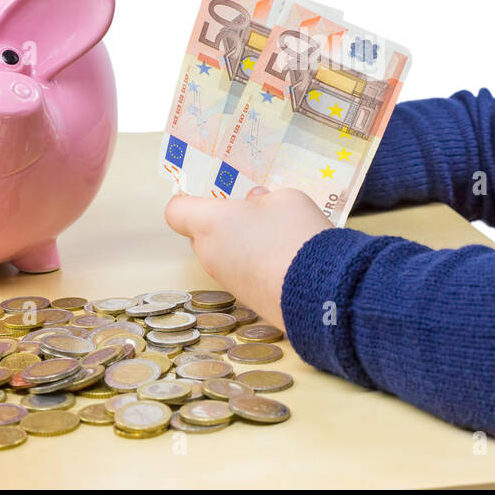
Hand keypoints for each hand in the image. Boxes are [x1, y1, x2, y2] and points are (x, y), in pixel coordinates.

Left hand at [163, 185, 333, 332]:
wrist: (319, 290)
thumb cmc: (294, 234)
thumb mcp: (285, 198)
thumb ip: (263, 198)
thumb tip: (255, 203)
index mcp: (209, 224)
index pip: (175, 212)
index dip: (186, 201)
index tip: (207, 195)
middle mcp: (209, 255)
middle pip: (200, 234)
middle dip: (221, 222)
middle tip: (251, 212)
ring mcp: (226, 280)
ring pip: (222, 254)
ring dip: (239, 243)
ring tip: (275, 235)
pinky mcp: (245, 299)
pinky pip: (241, 273)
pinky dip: (255, 264)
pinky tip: (284, 258)